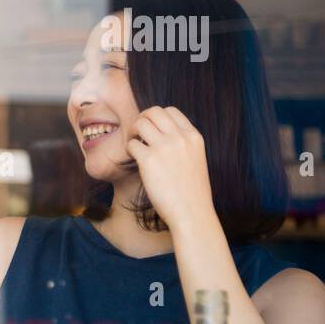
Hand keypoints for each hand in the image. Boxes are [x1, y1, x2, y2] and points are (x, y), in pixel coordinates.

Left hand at [125, 105, 214, 230]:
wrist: (192, 212)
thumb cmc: (192, 191)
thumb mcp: (195, 159)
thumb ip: (182, 144)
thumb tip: (161, 134)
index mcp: (194, 136)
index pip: (171, 111)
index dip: (156, 118)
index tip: (151, 131)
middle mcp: (180, 138)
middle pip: (154, 111)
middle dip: (142, 120)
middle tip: (138, 135)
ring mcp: (165, 147)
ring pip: (141, 123)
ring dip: (133, 132)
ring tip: (135, 146)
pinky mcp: (149, 160)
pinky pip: (131, 144)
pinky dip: (129, 150)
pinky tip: (133, 160)